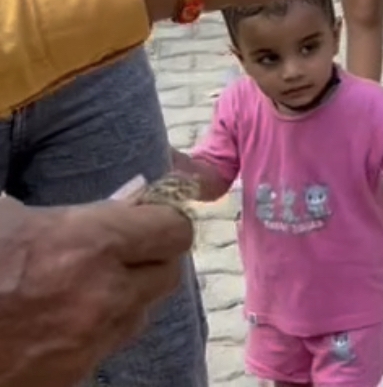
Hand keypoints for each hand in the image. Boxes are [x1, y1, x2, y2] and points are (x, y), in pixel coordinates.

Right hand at [0, 195, 193, 386]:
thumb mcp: (8, 214)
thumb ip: (71, 212)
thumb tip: (118, 205)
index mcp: (92, 243)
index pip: (174, 230)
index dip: (162, 221)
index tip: (147, 219)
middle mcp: (102, 295)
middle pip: (167, 276)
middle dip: (148, 261)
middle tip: (121, 254)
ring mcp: (85, 344)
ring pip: (137, 317)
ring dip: (122, 301)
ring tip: (83, 290)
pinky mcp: (66, 381)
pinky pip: (101, 352)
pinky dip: (90, 337)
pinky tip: (56, 326)